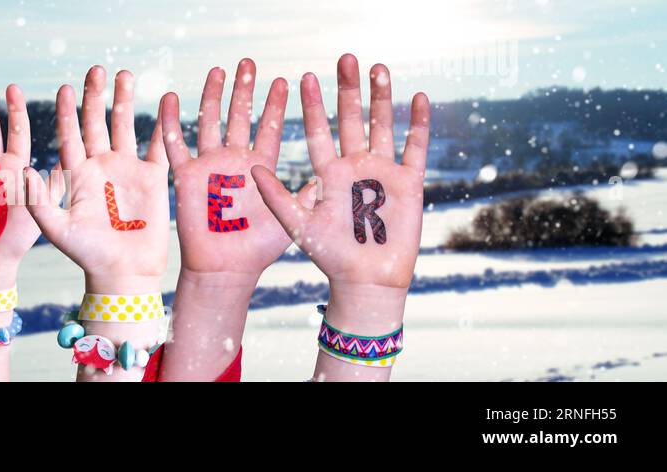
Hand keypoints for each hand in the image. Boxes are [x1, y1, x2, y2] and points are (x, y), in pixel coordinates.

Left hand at [23, 66, 169, 293]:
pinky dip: (162, 123)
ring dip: (124, 101)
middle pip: (96, 122)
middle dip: (96, 96)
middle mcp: (100, 166)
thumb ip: (40, 200)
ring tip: (124, 74)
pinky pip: (158, 145)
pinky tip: (165, 99)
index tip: (65, 88)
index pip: (70, 135)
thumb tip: (23, 169)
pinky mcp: (152, 178)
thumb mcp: (57, 229)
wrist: (122, 274)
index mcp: (76, 174)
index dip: (68, 112)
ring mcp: (126, 169)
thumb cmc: (87, 255)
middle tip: (96, 69)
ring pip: (125, 126)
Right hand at [160, 59, 295, 276]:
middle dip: (244, 89)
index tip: (284, 80)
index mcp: (261, 167)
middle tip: (249, 63)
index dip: (275, 105)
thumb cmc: (258, 250)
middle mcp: (235, 161)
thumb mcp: (292, 219)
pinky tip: (171, 98)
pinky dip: (171, 122)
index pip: (269, 127)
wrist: (225, 269)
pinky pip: (175, 145)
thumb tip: (331, 173)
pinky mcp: (186, 176)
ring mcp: (209, 166)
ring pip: (210, 122)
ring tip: (217, 71)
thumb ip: (307, 194)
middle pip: (239, 116)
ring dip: (212, 96)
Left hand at [252, 54, 428, 333]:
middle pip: (351, 119)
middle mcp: (355, 166)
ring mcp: (382, 172)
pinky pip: (414, 147)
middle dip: (347, 90)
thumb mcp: (297, 223)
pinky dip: (418, 123)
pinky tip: (418, 98)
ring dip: (381, 97)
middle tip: (344, 58)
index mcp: (328, 172)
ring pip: (382, 125)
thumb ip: (276, 195)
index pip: (318, 131)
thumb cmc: (329, 255)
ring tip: (378, 67)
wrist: (366, 280)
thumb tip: (252, 168)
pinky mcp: (409, 182)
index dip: (312, 105)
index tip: (304, 77)